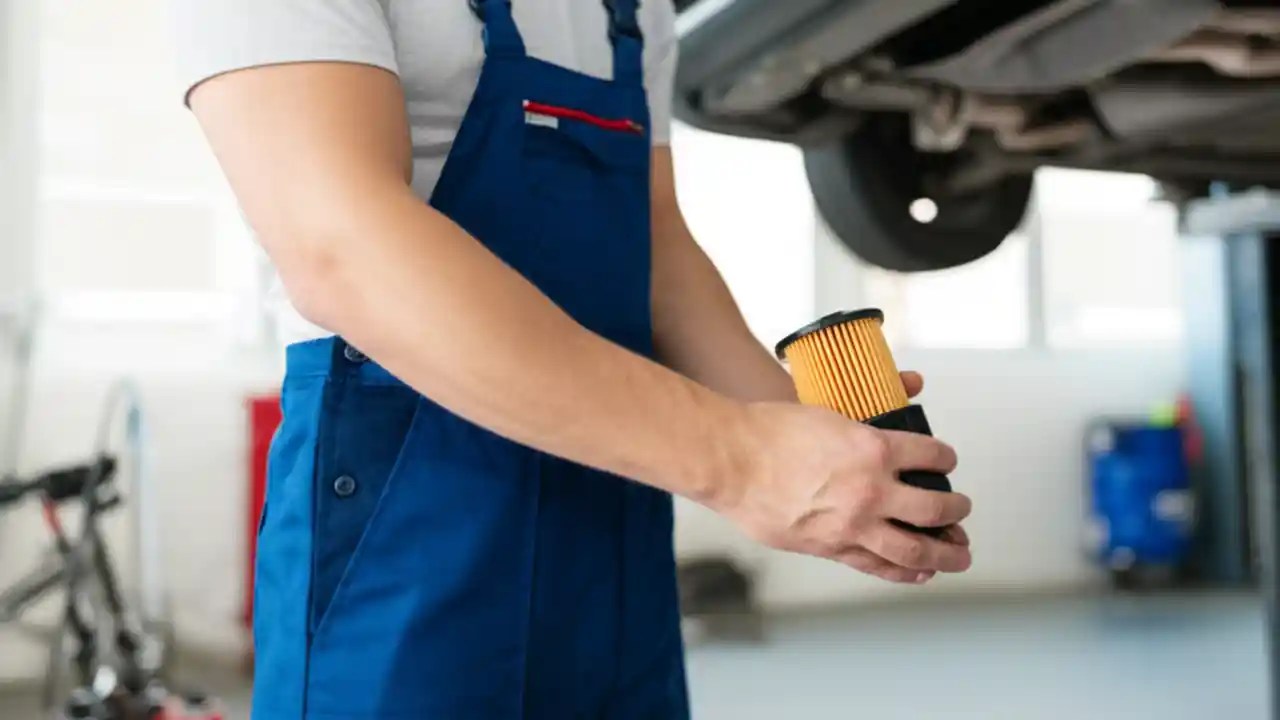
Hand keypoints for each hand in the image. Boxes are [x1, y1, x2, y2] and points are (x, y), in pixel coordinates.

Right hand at [710, 394, 971, 584]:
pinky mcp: (830, 546)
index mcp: (873, 448)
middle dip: (957, 510)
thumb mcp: (826, 407)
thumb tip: (911, 381)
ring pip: (915, 547)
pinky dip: (905, 571)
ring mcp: (853, 523)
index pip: (931, 456)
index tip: (946, 462)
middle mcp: (871, 490)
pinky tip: (920, 571)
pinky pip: (878, 565)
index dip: (945, 459)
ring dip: (945, 552)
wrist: (730, 460)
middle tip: (962, 509)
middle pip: (936, 508)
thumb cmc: (768, 431)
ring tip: (958, 553)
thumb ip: (869, 404)